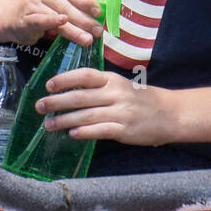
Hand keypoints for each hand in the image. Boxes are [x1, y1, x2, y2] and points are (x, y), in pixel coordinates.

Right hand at [1, 0, 101, 46]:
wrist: (13, 14)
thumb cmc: (43, 8)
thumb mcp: (59, 1)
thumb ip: (75, 6)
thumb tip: (98, 19)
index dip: (86, 1)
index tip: (98, 12)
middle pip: (67, 6)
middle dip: (84, 20)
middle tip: (97, 31)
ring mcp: (34, 4)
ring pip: (57, 16)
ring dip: (74, 30)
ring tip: (87, 39)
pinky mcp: (27, 18)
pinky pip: (41, 20)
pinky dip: (52, 22)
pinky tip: (62, 23)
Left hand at [35, 67, 176, 144]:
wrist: (170, 114)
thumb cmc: (140, 99)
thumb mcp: (121, 85)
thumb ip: (99, 86)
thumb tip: (69, 91)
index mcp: (112, 80)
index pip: (85, 76)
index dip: (65, 79)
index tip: (49, 85)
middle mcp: (115, 94)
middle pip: (80, 97)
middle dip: (57, 102)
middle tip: (40, 106)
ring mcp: (121, 112)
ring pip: (86, 115)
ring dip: (64, 120)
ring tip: (49, 124)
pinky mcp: (125, 129)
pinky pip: (100, 130)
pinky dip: (84, 132)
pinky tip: (72, 134)